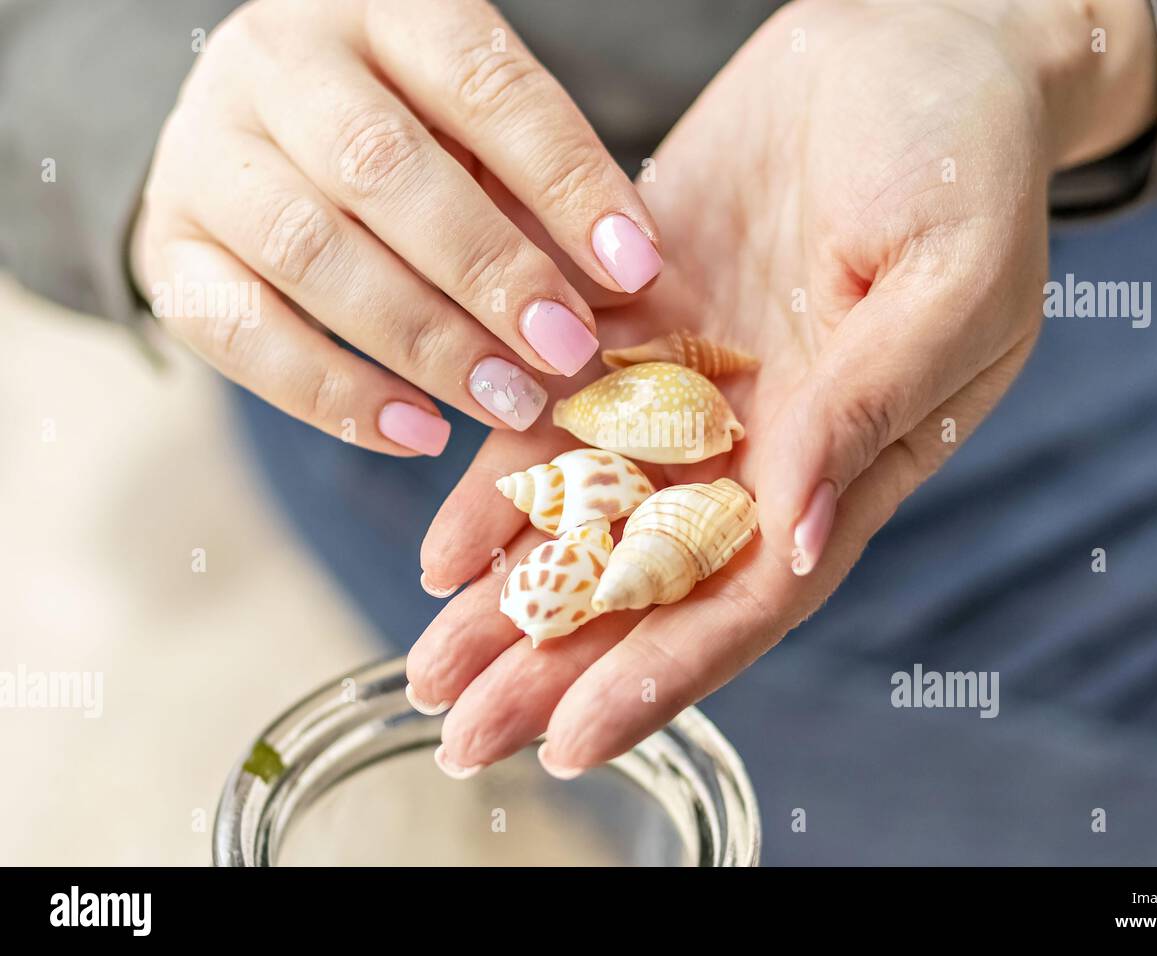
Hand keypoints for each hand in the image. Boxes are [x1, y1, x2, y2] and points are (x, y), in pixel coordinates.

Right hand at [132, 0, 661, 454]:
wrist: (258, 136)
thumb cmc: (406, 135)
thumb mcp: (473, 131)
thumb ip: (536, 192)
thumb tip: (621, 292)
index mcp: (378, 8)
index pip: (482, 83)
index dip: (565, 179)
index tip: (636, 265)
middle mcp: (279, 64)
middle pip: (383, 168)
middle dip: (489, 271)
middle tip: (567, 351)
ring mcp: (208, 151)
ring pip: (309, 251)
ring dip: (423, 341)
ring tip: (509, 401)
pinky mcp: (168, 244)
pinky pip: (239, 331)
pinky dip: (333, 394)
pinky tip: (418, 433)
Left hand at [406, 0, 1156, 775]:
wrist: (911, 40)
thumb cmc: (966, 159)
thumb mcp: (949, 282)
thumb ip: (869, 412)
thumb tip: (796, 537)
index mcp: (850, 455)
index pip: (748, 596)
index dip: (662, 672)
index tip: (573, 739)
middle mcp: (762, 442)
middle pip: (651, 580)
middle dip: (559, 663)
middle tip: (466, 733)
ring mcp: (694, 386)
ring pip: (590, 517)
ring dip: (513, 598)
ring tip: (432, 668)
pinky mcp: (639, 324)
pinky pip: (559, 414)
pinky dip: (505, 483)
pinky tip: (447, 546)